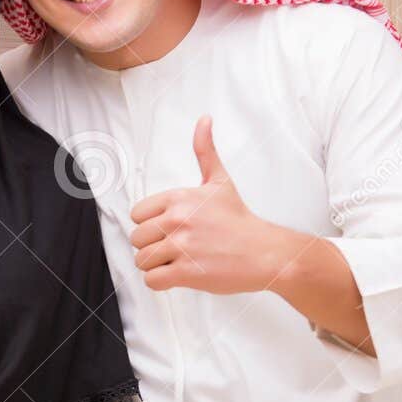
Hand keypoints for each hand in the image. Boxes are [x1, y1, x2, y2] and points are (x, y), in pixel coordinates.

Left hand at [128, 116, 293, 293]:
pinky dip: (161, 282)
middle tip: (176, 248)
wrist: (264, 252)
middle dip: (152, 246)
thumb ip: (205, 151)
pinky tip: (179, 275)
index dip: (150, 225)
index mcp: (178, 198)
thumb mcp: (220, 181)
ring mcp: (182, 247)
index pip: (137, 214)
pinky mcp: (187, 273)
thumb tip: (204, 119)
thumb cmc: (239, 220)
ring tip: (178, 262)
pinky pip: (152, 281)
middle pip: (137, 239)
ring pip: (142, 261)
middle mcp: (177, 220)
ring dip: (156, 266)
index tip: (170, 228)